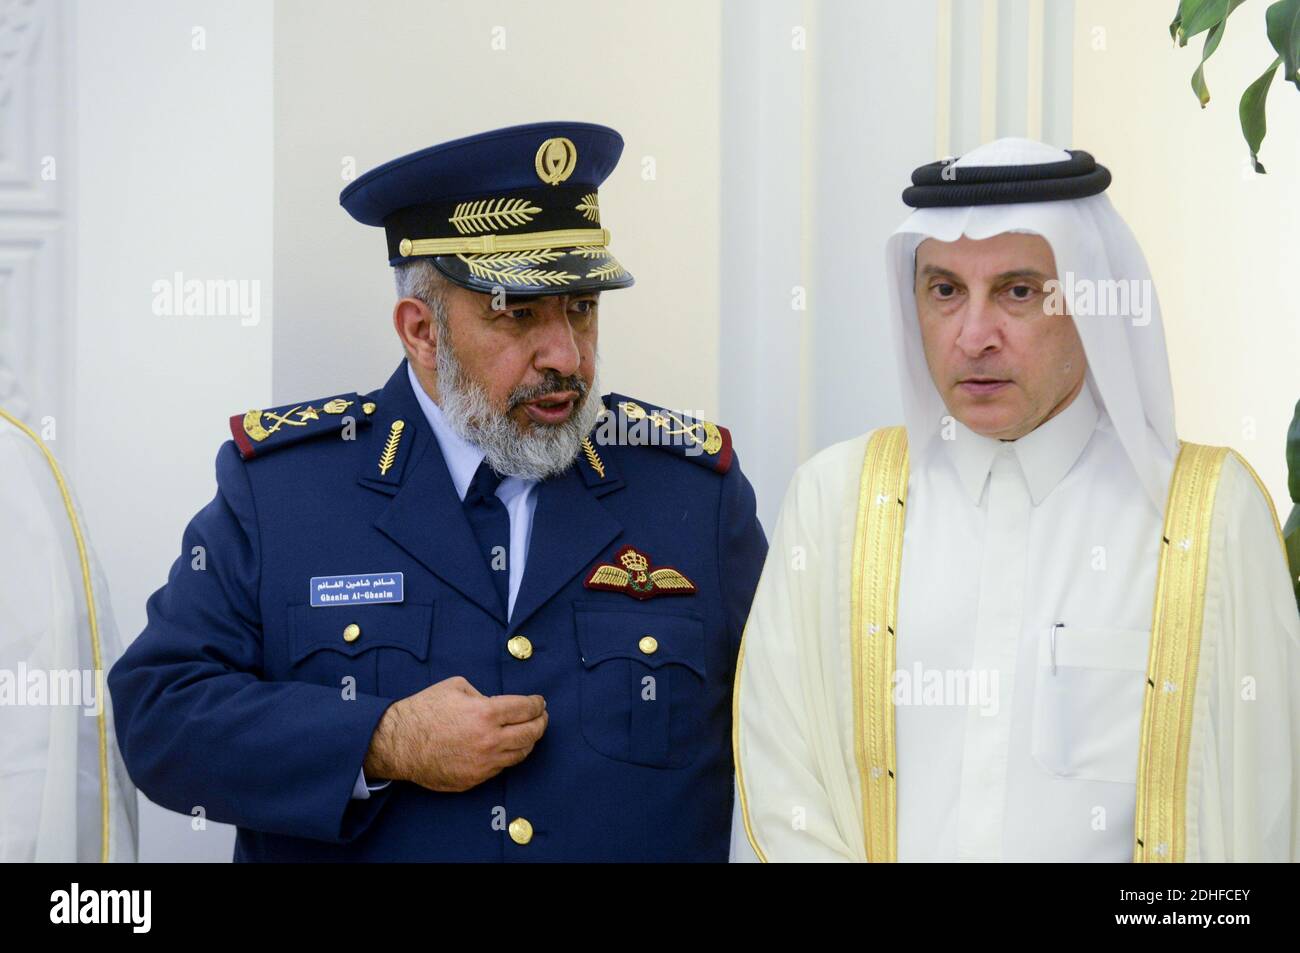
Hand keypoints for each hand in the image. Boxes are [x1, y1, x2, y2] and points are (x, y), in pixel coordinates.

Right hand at [363, 676, 547, 792]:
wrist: (399, 743)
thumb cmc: (424, 711)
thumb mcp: (456, 687)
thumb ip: (484, 695)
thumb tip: (499, 705)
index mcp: (487, 713)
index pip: (527, 709)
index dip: (537, 704)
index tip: (539, 703)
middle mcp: (490, 741)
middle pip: (531, 734)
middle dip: (541, 723)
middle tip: (541, 717)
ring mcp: (483, 763)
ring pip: (520, 754)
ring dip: (528, 742)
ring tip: (527, 733)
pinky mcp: (474, 779)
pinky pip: (501, 768)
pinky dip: (507, 756)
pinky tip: (505, 748)